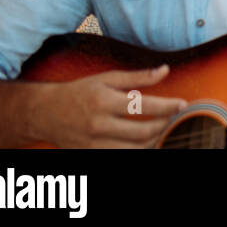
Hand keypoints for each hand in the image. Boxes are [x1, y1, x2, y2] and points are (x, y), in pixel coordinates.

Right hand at [35, 66, 186, 147]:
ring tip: (161, 129)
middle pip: (143, 132)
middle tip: (173, 118)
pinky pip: (121, 156)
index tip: (182, 104)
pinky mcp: (91, 154)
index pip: (145, 106)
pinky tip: (144, 141)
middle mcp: (99, 125)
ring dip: (154, 140)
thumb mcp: (106, 78)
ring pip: (135, 149)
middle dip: (164, 125)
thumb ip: (137, 77)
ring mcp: (94, 143)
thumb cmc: (79, 92)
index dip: (168, 106)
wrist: (45, 113)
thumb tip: (165, 70)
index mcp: (104, 101)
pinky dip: (137, 150)